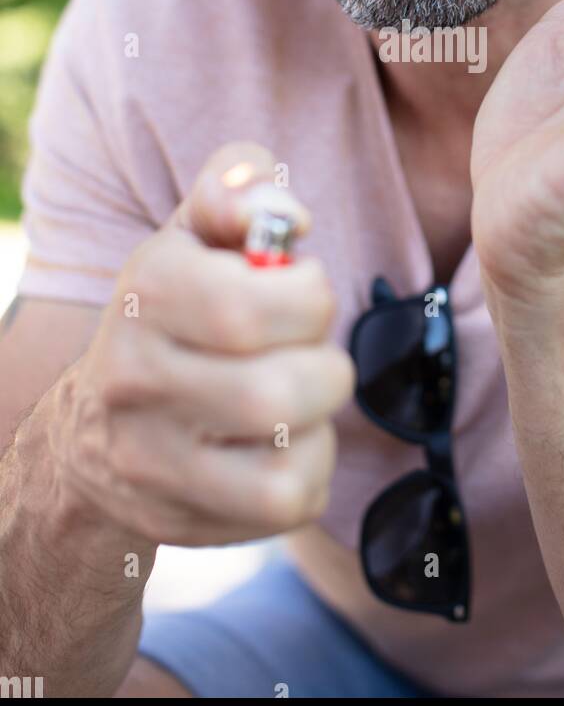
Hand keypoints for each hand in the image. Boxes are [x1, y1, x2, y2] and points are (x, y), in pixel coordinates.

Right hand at [57, 142, 355, 545]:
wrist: (97, 424)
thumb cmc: (180, 305)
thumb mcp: (198, 229)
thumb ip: (240, 186)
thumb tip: (283, 214)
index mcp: (147, 290)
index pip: (250, 307)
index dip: (310, 297)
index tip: (301, 290)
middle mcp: (133, 378)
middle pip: (279, 394)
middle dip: (325, 367)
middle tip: (304, 352)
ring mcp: (148, 460)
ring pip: (287, 464)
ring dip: (318, 424)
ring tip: (293, 399)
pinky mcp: (176, 519)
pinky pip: (286, 506)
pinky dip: (307, 472)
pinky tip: (280, 446)